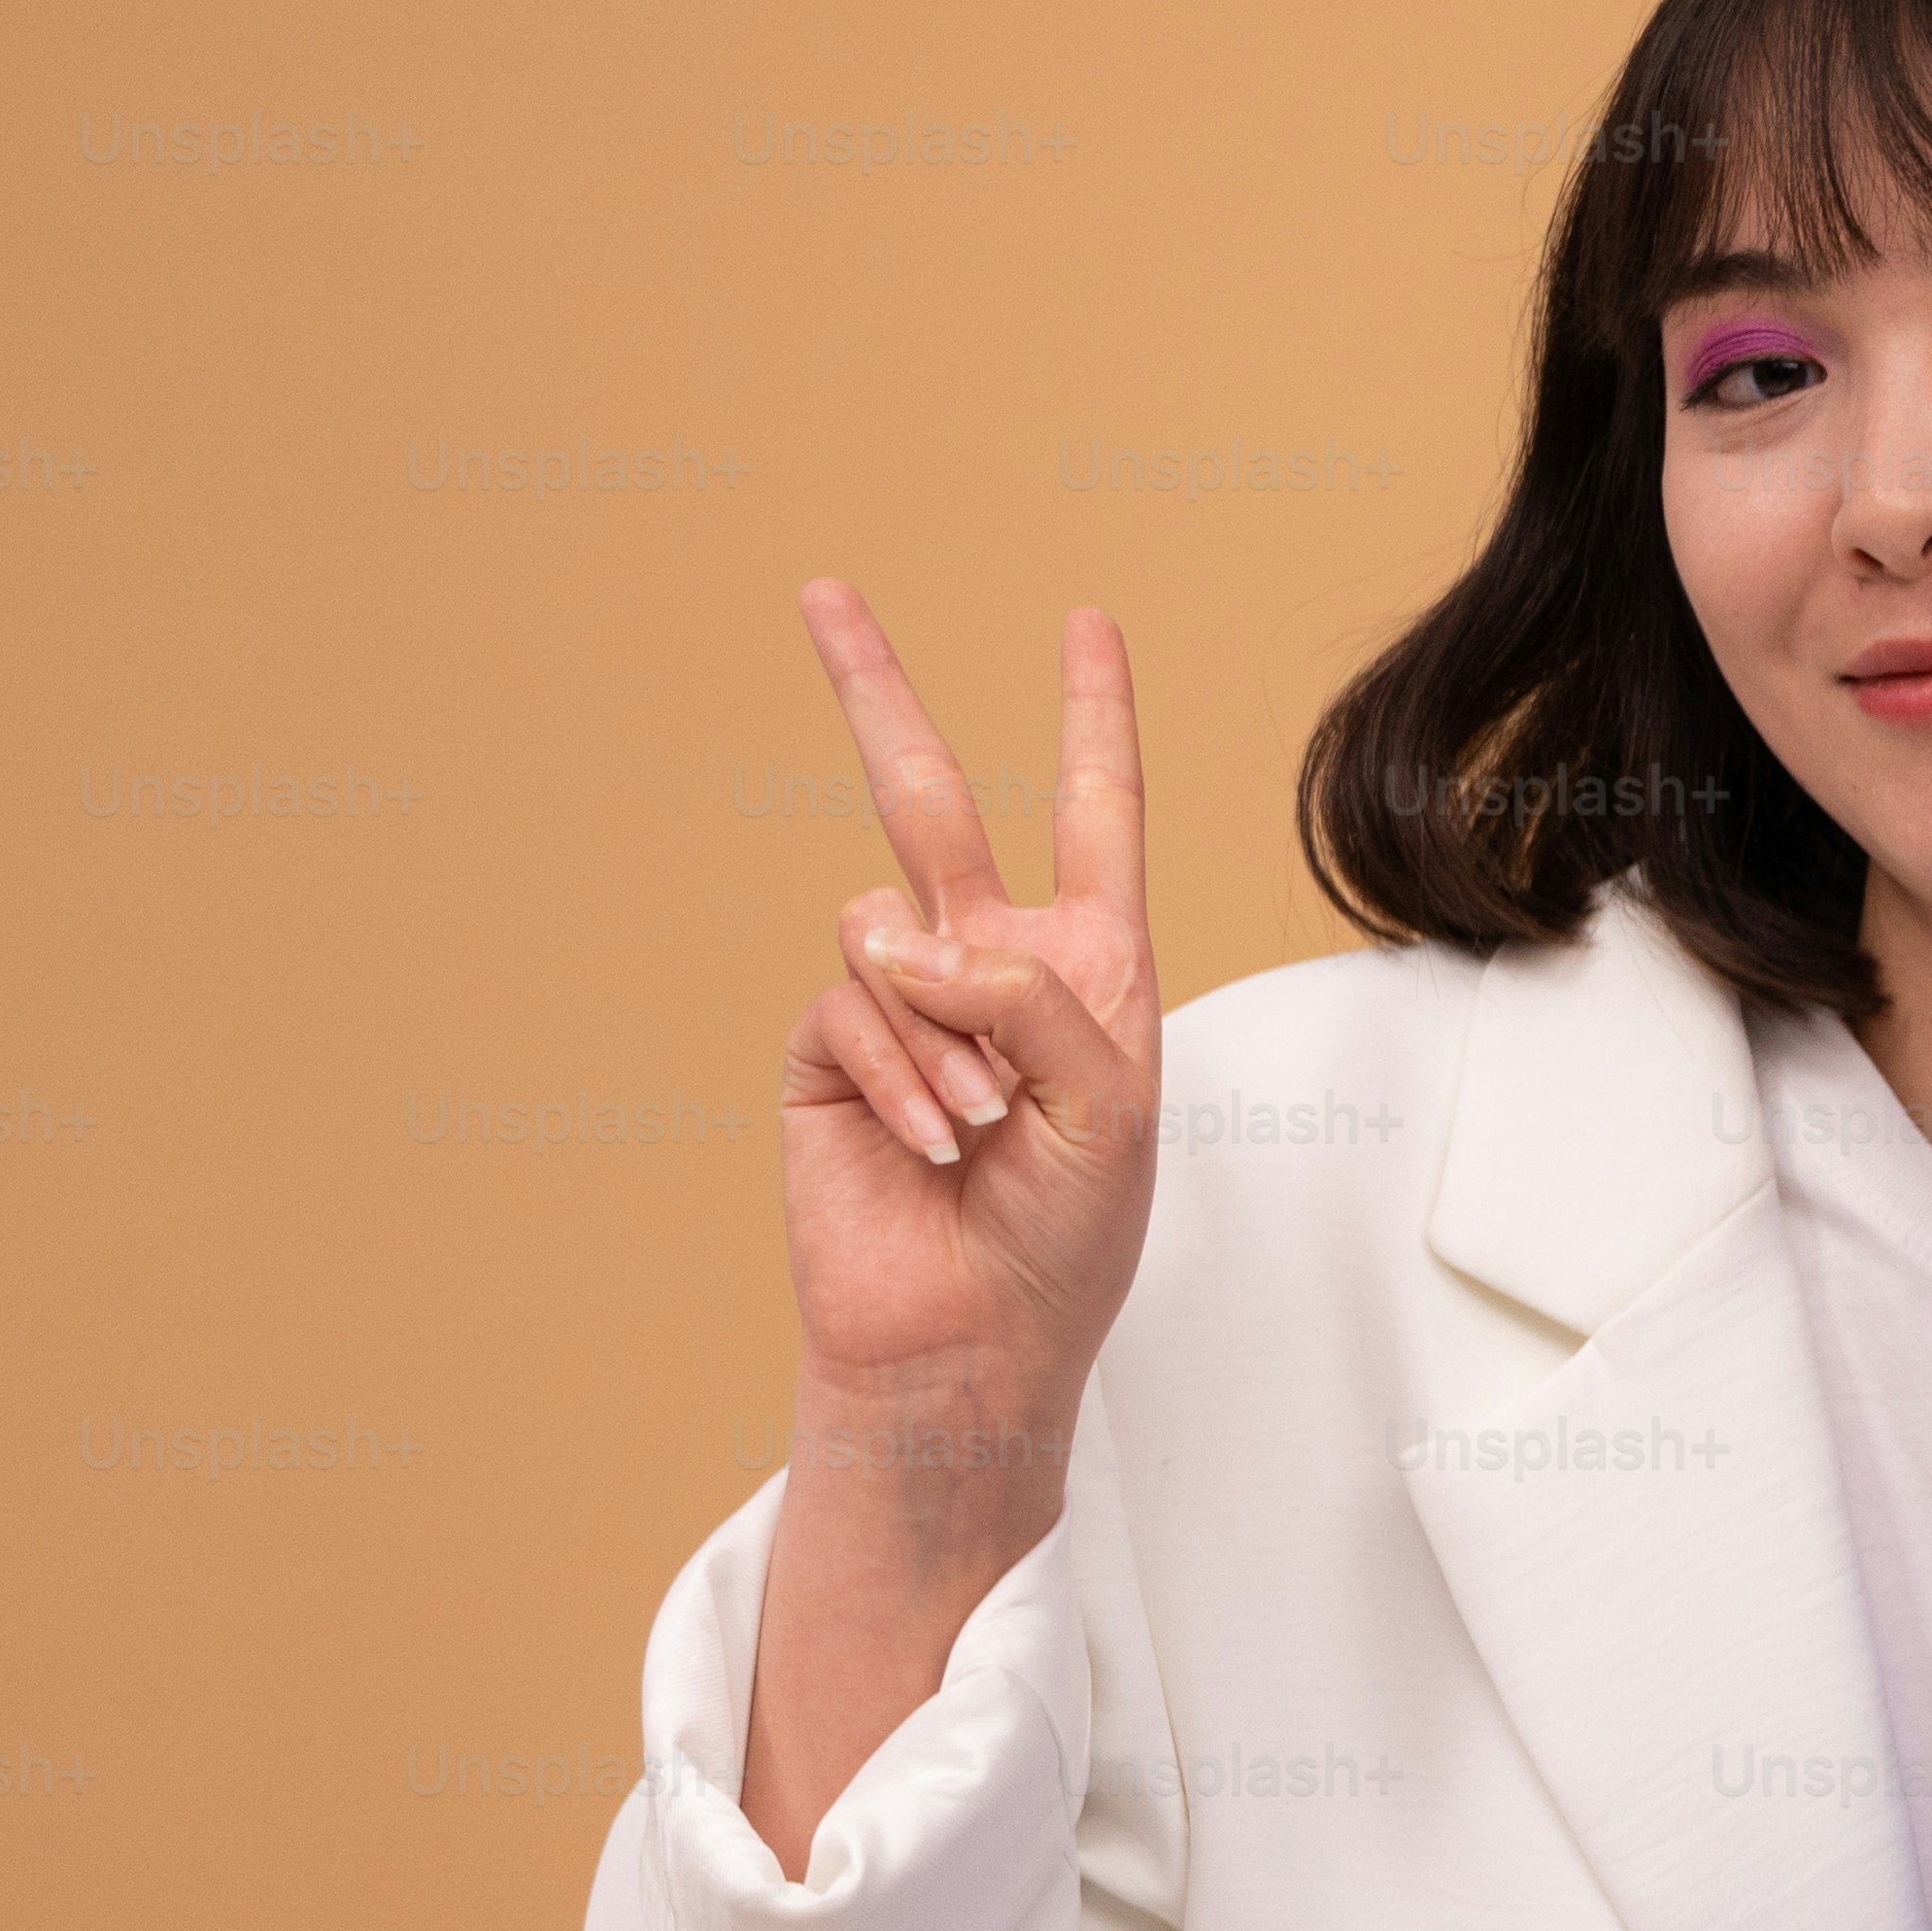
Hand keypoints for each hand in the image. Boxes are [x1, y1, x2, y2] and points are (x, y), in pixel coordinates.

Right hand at [778, 579, 1161, 1422]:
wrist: (976, 1340)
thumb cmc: (1068, 1234)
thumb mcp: (1109, 1104)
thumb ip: (1035, 995)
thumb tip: (911, 934)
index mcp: (1089, 966)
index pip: (1094, 814)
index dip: (1091, 717)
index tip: (1086, 623)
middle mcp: (988, 964)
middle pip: (926, 798)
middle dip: (876, 694)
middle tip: (822, 590)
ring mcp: (899, 1002)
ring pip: (886, 918)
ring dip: (946, 1028)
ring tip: (985, 1122)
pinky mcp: (827, 1049)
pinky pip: (853, 1004)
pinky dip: (903, 1071)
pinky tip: (938, 1143)